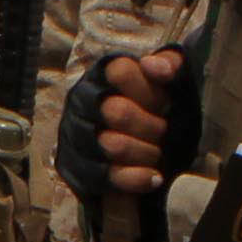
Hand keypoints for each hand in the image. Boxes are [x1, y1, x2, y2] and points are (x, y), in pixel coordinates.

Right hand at [62, 48, 197, 210]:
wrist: (128, 147)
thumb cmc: (150, 108)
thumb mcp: (165, 81)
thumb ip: (169, 63)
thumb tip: (154, 66)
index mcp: (101, 74)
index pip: (121, 71)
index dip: (149, 90)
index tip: (166, 103)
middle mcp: (80, 100)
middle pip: (117, 111)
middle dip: (152, 126)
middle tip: (165, 132)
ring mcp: (72, 134)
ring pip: (112, 145)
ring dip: (146, 153)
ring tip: (160, 155)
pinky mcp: (72, 166)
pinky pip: (104, 176)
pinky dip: (136, 178)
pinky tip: (155, 176)